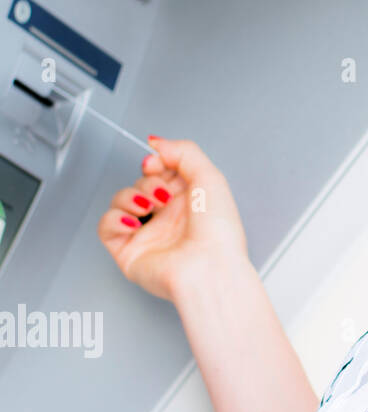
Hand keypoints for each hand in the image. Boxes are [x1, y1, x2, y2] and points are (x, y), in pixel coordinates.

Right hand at [96, 136, 251, 302]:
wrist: (209, 268)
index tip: (157, 162)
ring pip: (121, 200)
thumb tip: (157, 143)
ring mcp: (148, 232)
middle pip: (140, 182)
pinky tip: (134, 221)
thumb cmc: (217, 232)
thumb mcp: (209, 177)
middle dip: (147, 181)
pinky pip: (106, 225)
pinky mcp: (128, 250)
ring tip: (149, 207)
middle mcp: (170, 216)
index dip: (155, 162)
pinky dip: (115, 218)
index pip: (162, 171)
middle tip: (161, 193)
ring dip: (130, 196)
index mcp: (191, 199)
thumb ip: (184, 152)